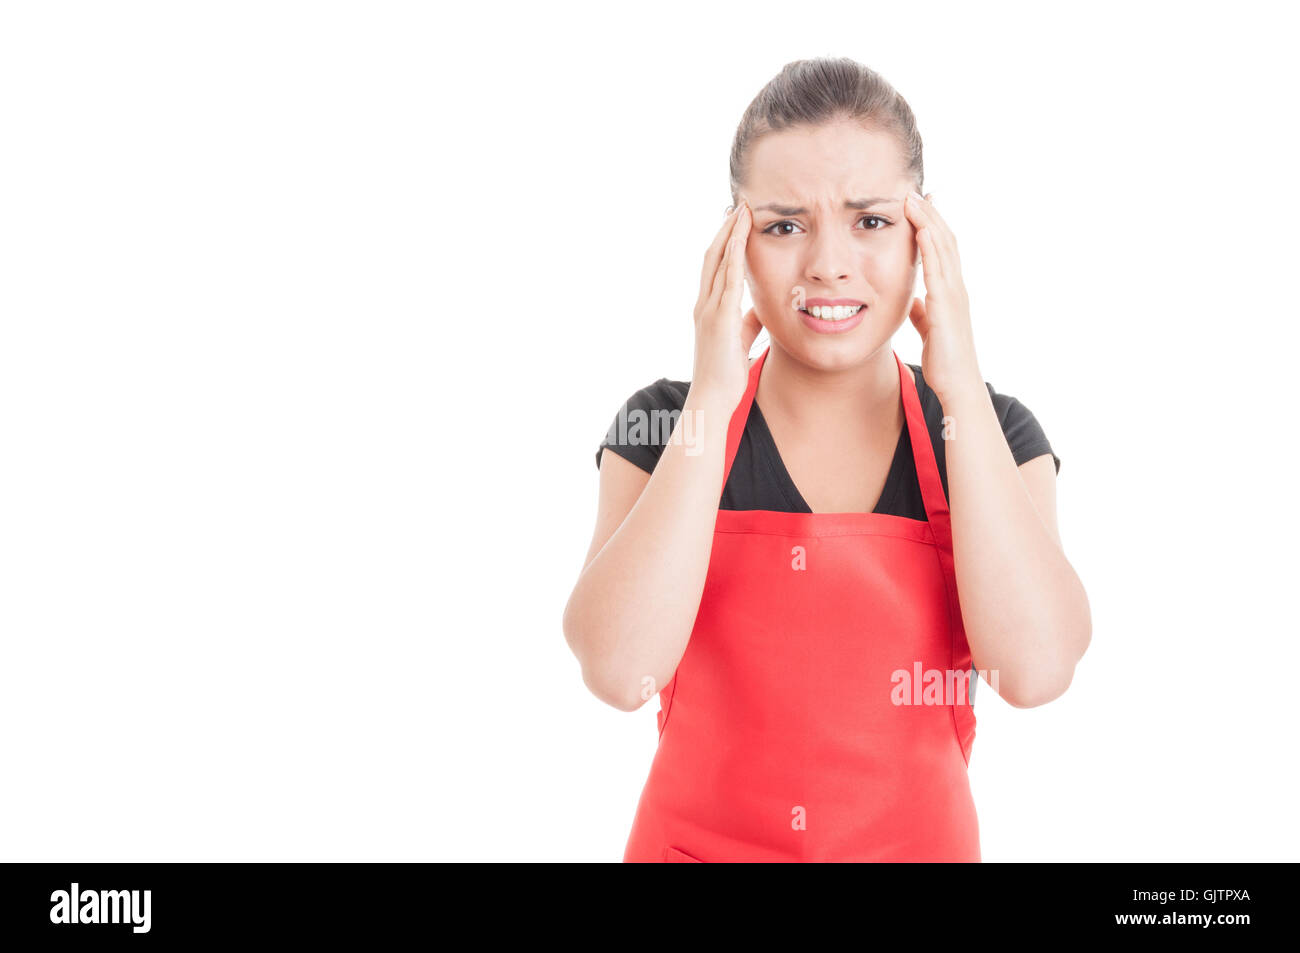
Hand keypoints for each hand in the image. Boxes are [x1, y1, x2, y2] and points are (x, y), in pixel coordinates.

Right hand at [691, 200, 763, 408]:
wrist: (712, 399)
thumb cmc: (726, 376)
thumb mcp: (741, 341)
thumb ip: (749, 322)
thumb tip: (761, 308)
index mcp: (708, 309)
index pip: (715, 267)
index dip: (725, 242)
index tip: (737, 221)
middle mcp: (704, 305)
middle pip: (713, 256)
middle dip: (726, 229)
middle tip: (739, 205)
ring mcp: (709, 310)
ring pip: (719, 262)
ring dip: (730, 234)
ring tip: (742, 211)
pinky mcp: (719, 319)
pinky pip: (728, 281)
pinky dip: (734, 256)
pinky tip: (742, 238)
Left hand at [904, 191, 982, 401]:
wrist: (957, 385)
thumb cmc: (945, 360)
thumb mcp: (928, 329)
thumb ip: (921, 313)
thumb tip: (911, 302)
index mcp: (950, 291)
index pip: (942, 250)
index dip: (931, 226)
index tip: (919, 205)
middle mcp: (956, 288)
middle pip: (945, 241)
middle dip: (929, 215)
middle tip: (914, 191)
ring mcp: (954, 296)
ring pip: (943, 250)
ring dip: (929, 222)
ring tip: (914, 200)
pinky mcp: (947, 307)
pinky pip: (938, 272)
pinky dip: (930, 249)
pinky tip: (922, 231)